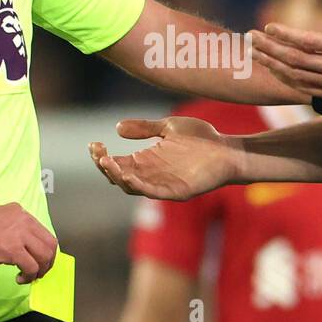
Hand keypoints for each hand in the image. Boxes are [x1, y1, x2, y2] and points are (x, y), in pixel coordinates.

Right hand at [0, 202, 57, 283]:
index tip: (39, 261)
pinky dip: (29, 276)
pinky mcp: (14, 250)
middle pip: (50, 244)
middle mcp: (25, 221)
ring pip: (44, 256)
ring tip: (30, 276)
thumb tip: (27, 247)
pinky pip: (31, 267)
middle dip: (48, 262)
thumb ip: (17, 228)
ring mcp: (20, 235)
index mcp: (22, 213)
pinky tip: (19, 278)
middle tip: (39, 272)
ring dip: (40, 270)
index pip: (44, 233)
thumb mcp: (2, 219)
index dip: (45, 250)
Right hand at [88, 117, 238, 199]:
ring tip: (107, 162)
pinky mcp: (177, 192)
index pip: (117, 163)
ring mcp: (163, 185)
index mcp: (147, 161)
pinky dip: (138, 186)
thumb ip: (145, 128)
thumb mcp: (168, 127)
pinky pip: (153, 193)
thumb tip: (117, 127)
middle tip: (98, 152)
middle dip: (105, 166)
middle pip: (119, 176)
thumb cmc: (202, 138)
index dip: (102, 156)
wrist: (228, 150)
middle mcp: (151, 175)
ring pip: (132, 187)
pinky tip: (128, 176)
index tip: (93, 143)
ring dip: (117, 176)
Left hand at [249, 0, 321, 102]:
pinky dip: (284, 77)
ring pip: (294, 76)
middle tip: (249, 38)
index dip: (284, 35)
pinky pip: (303, 87)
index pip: (307, 42)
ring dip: (271, 63)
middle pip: (294, 60)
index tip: (268, 26)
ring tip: (253, 52)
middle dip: (268, 48)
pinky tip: (272, 68)